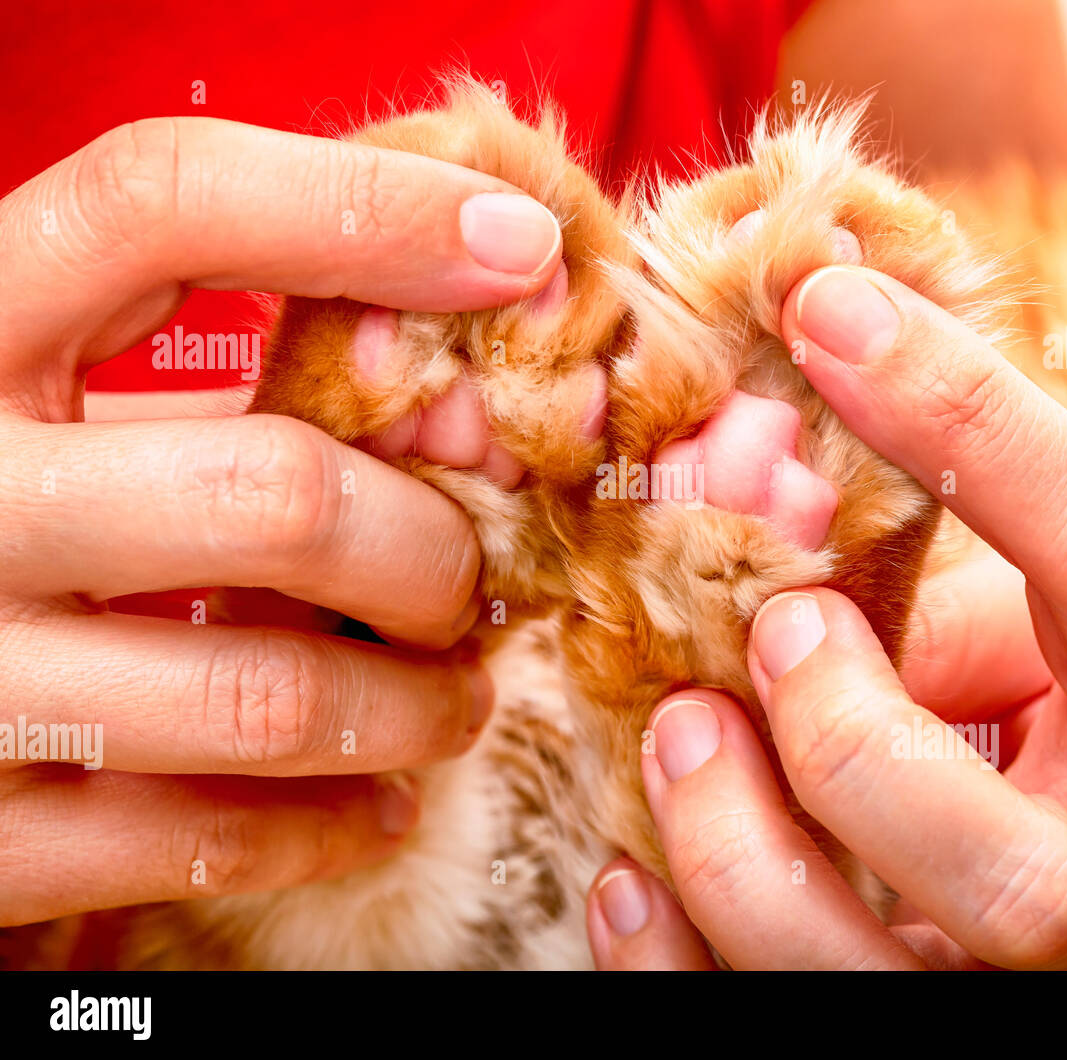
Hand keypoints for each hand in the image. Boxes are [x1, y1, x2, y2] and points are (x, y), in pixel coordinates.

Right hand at [0, 116, 562, 925]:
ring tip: (455, 699)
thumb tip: (470, 405)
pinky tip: (377, 803)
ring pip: (267, 692)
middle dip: (429, 547)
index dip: (361, 209)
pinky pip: (205, 840)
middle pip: (276, 490)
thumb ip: (231, 390)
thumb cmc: (5, 515)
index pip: (160, 206)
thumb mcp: (69, 412)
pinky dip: (331, 825)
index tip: (519, 241)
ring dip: (409, 705)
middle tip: (475, 581)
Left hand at [586, 265, 1066, 969]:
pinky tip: (628, 869)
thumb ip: (953, 584)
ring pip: (832, 962)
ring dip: (720, 833)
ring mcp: (995, 997)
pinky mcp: (898, 1046)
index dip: (966, 411)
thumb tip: (767, 494)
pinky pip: (736, 1023)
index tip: (827, 303)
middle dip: (828, 717)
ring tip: (680, 730)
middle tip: (770, 621)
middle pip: (966, 843)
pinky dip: (658, 949)